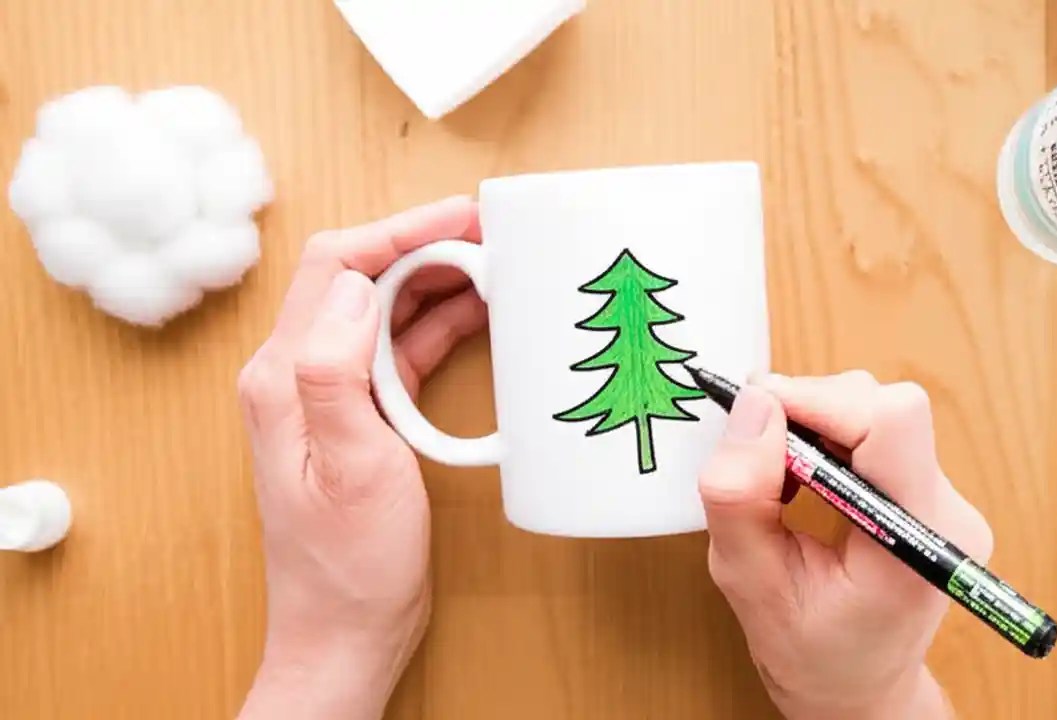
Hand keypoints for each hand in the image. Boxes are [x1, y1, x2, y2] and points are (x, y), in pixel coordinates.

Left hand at [235, 197, 487, 719]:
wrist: (345, 631)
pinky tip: (480, 317)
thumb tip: (352, 287)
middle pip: (360, 278)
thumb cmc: (346, 565)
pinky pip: (399, 350)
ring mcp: (330, 395)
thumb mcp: (347, 467)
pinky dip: (440, 324)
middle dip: (425, 244)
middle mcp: (299, 374)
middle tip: (492, 233)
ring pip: (383, 310)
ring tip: (496, 265)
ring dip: (437, 281)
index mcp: (285, 376)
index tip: (460, 218)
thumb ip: (336, 373)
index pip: (335, 266)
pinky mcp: (361, 416)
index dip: (400, 230)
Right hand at [699, 372, 992, 719]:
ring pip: (876, 408)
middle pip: (881, 405)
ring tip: (779, 477)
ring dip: (814, 424)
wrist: (859, 690)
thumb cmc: (812, 656)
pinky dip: (827, 436)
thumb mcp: (750, 586)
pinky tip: (801, 477)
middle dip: (808, 412)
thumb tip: (752, 406)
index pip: (893, 421)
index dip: (819, 400)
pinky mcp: (929, 489)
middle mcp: (947, 512)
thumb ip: (742, 499)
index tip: (759, 414)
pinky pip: (877, 429)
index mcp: (914, 543)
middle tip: (755, 455)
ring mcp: (946, 499)